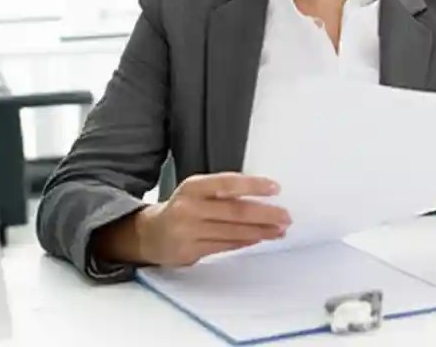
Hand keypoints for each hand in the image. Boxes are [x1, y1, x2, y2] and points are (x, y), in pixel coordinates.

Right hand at [132, 173, 290, 266]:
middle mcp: (189, 208)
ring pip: (233, 232)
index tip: (276, 188)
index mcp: (192, 187)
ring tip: (279, 230)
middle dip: (265, 214)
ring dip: (260, 231)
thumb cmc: (182, 208)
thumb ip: (222, 192)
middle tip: (285, 216)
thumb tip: (261, 195)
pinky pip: (225, 246)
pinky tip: (259, 239)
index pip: (228, 184)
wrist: (150, 234)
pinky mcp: (191, 252)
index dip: (253, 185)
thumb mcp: (197, 191)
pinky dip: (245, 242)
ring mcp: (189, 232)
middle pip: (235, 211)